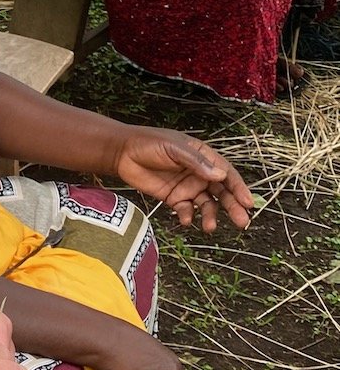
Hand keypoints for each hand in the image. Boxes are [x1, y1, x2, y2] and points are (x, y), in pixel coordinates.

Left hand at [113, 129, 253, 231]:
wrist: (121, 152)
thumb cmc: (148, 143)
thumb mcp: (173, 148)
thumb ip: (196, 162)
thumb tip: (220, 175)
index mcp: (203, 157)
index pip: (227, 173)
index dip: (238, 188)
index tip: (248, 203)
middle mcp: (199, 173)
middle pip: (221, 192)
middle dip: (233, 207)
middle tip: (241, 222)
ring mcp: (187, 187)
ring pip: (206, 205)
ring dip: (211, 216)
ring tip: (209, 227)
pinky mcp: (173, 198)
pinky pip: (186, 210)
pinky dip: (188, 217)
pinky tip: (186, 220)